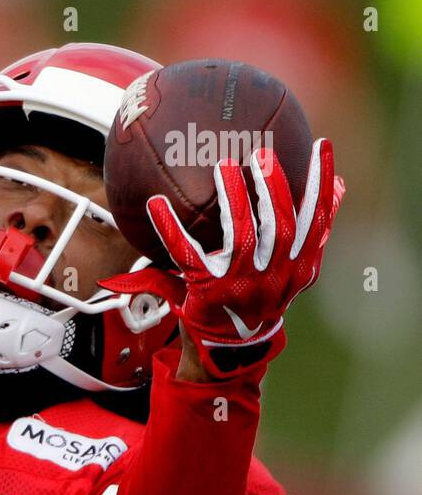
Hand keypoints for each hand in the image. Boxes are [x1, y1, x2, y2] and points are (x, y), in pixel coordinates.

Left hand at [101, 140, 344, 378]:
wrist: (229, 347)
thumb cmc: (257, 295)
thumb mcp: (291, 269)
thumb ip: (310, 232)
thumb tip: (338, 186)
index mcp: (299, 268)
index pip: (316, 221)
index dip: (321, 184)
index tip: (322, 147)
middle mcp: (275, 276)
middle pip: (281, 227)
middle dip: (275, 189)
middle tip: (264, 156)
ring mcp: (241, 285)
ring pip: (243, 237)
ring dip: (236, 199)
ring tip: (226, 166)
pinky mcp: (206, 290)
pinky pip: (186, 254)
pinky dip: (170, 227)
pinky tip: (156, 204)